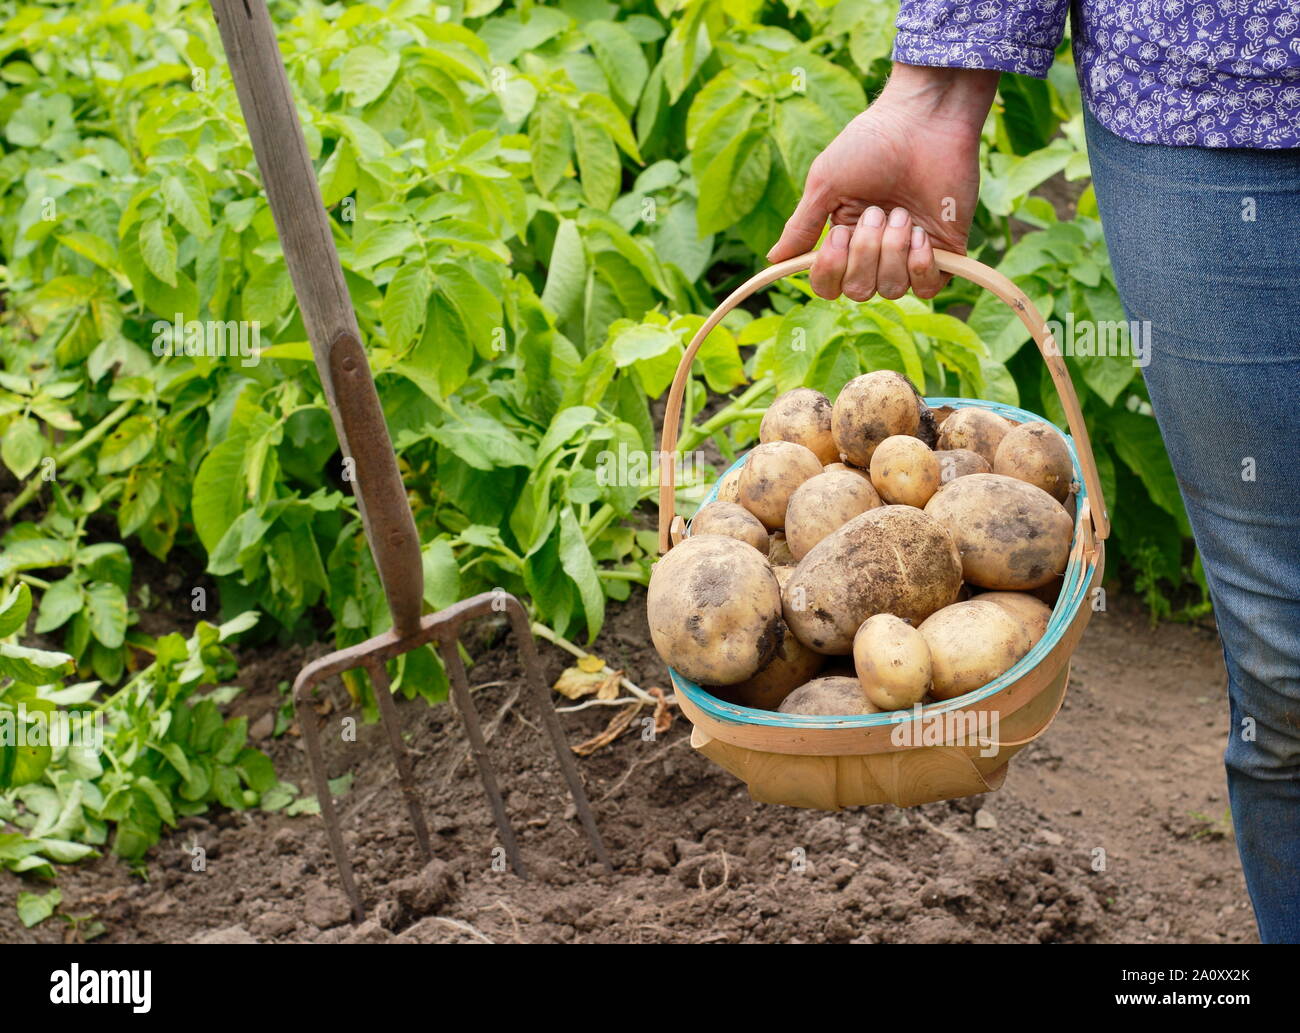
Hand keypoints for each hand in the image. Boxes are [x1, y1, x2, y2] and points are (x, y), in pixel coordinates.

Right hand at [768, 65, 997, 301]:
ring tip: (902, 213)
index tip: (837, 235)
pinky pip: (927, 288)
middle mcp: (876, 252)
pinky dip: (920, 267)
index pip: (828, 285)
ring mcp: (910, 253)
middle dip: (865, 253)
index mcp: (844, 238)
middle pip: (858, 290)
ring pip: (892, 289)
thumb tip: (773, 260)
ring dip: (893, 252)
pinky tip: (920, 235)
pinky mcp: (945, 251)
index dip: (830, 270)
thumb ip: (802, 226)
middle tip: (877, 211)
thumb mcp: (825, 184)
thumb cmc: (871, 144)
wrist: (923, 121)